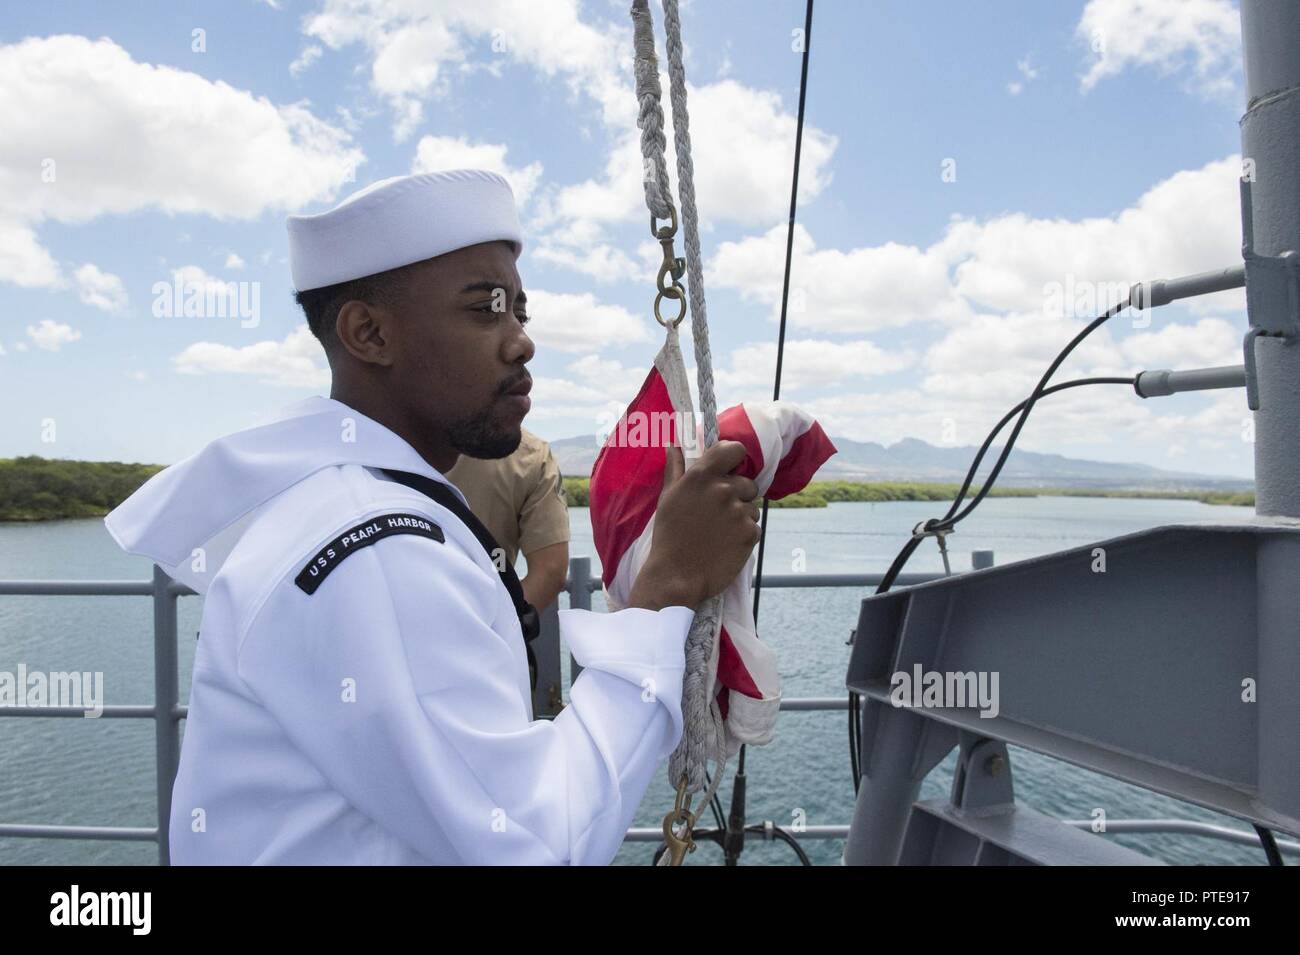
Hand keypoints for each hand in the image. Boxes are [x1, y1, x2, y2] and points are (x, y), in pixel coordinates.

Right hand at [627, 440, 759, 610]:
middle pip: (748, 483)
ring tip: (719, 533)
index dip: (735, 457)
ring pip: (751, 507)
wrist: (676, 575)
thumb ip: (675, 469)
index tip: (729, 469)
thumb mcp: (668, 498)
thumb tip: (674, 446)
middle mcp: (724, 489)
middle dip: (738, 495)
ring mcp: (739, 511)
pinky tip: (726, 545)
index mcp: (702, 476)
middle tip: (718, 514)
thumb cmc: (669, 535)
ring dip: (741, 517)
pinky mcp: (750, 533)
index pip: (735, 449)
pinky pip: (754, 527)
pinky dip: (744, 536)